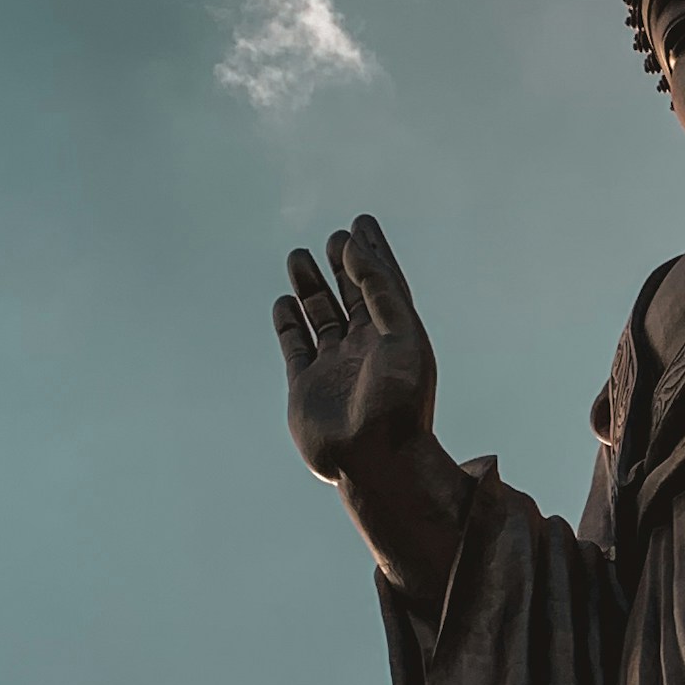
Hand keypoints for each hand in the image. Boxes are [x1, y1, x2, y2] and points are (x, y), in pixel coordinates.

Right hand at [273, 216, 466, 598]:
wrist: (375, 461)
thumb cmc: (398, 403)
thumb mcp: (401, 337)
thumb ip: (382, 293)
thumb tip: (356, 250)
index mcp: (395, 337)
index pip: (383, 285)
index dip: (372, 254)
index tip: (361, 222)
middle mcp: (365, 350)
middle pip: (352, 297)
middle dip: (343, 266)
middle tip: (333, 236)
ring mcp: (335, 368)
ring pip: (320, 317)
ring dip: (311, 287)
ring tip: (299, 256)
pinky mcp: (307, 387)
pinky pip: (296, 346)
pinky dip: (289, 323)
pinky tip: (283, 302)